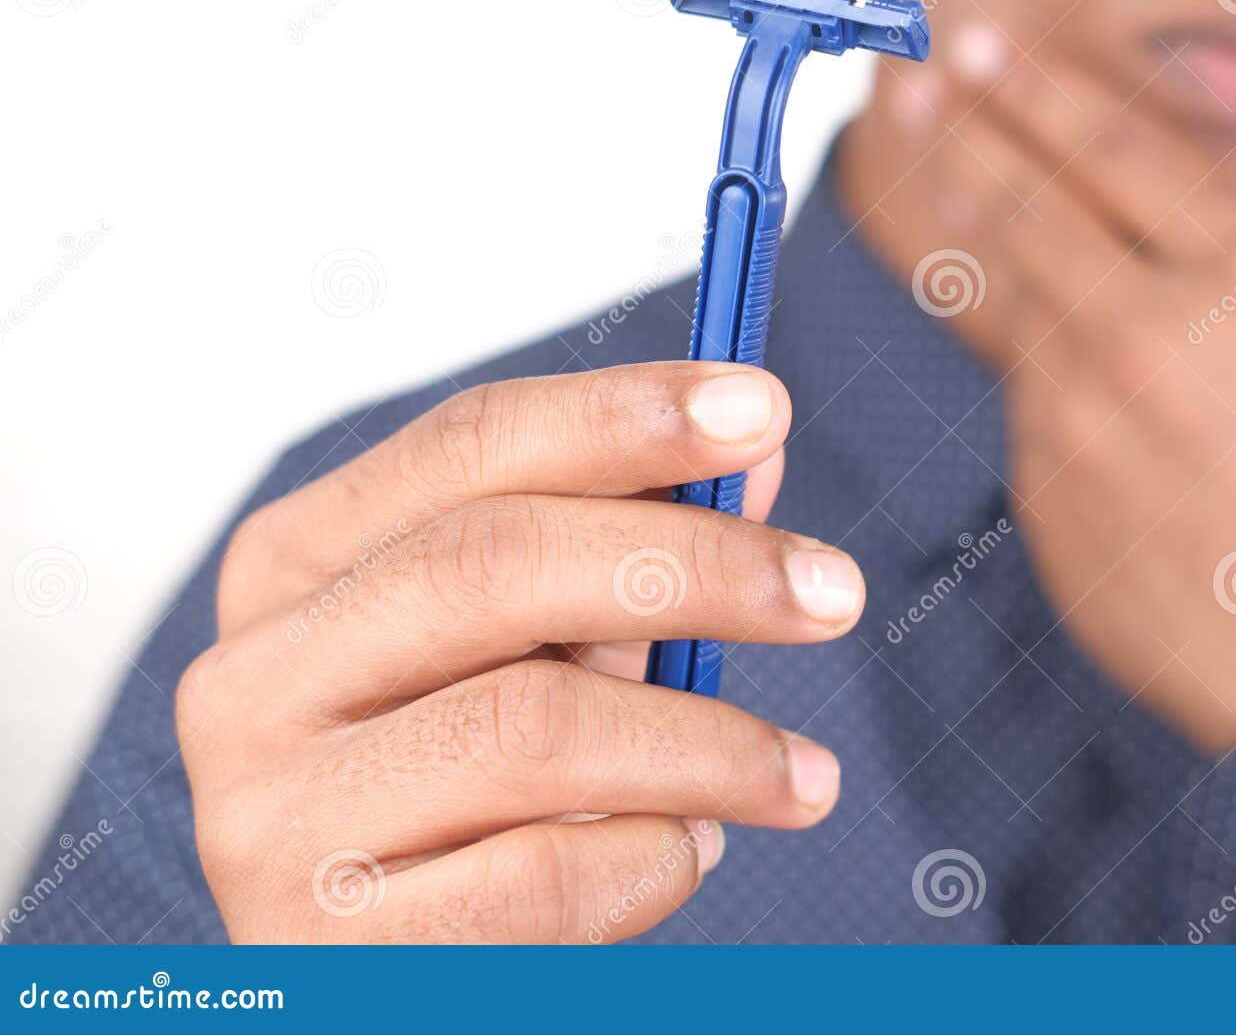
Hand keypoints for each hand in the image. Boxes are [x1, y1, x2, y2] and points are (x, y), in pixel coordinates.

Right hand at [177, 362, 862, 941]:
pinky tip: (691, 849)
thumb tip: (757, 458)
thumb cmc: (460, 787)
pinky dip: (653, 857)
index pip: (468, 445)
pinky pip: (540, 877)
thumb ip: (623, 555)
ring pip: (533, 726)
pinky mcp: (329, 952)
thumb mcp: (534, 649)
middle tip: (832, 591)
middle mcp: (256, 678)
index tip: (762, 408)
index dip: (624, 416)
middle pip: (495, 563)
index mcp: (297, 565)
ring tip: (803, 775)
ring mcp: (273, 819)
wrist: (373, 975)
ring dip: (711, 742)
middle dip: (694, 563)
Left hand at [905, 39, 1235, 751]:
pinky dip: (1025, 354)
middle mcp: (1153, 327)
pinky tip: (1041, 346)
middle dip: (966, 129)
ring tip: (933, 173)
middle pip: (1031, 200)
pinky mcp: (1040, 476)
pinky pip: (1022, 390)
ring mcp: (1081, 406)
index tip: (985, 51)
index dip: (1042, 90)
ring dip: (971, 231)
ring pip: (1007, 294)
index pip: (1121, 150)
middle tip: (914, 82)